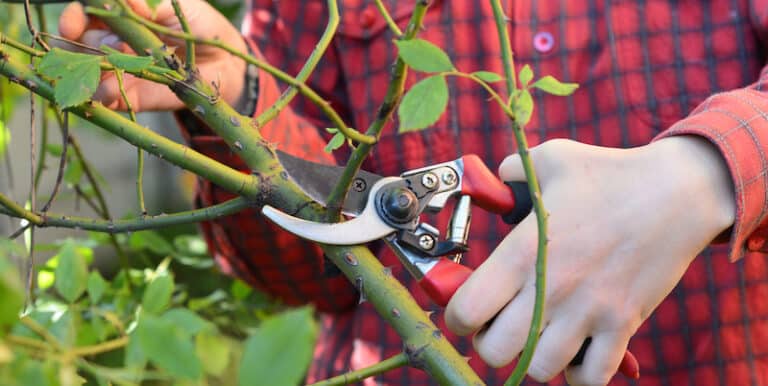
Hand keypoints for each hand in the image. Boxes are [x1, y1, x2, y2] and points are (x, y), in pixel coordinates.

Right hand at [58, 0, 247, 110]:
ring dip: (89, 73)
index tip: (72, 24)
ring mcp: (122, 69)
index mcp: (120, 17)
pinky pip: (109, 98)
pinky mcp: (134, 95)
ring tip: (103, 73)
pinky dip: (103, 96)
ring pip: (90, 72)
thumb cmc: (198, 25)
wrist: (223, 61)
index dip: (74, 18)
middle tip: (95, 48)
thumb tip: (128, 1)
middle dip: (80, 47)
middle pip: (80, 44)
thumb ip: (149, 5)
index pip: (85, 14)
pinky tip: (106, 93)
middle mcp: (114, 42)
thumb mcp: (173, 8)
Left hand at [445, 137, 734, 384]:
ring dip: (533, 358)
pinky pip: (593, 376)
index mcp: (523, 252)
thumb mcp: (551, 159)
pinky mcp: (623, 324)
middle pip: (495, 350)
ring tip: (538, 336)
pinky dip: (579, 373)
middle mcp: (550, 288)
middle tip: (500, 325)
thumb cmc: (610, 174)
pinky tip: (575, 351)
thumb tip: (493, 181)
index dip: (458, 315)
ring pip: (540, 368)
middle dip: (489, 342)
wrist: (677, 191)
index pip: (466, 309)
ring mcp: (589, 311)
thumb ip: (512, 172)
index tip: (468, 307)